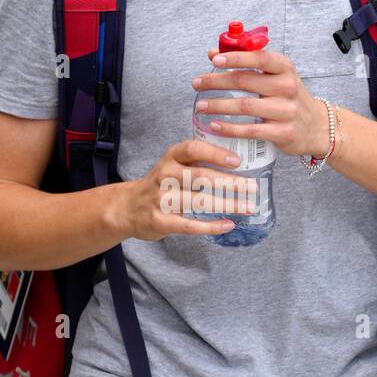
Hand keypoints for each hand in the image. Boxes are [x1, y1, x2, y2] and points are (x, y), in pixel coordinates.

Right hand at [119, 138, 259, 240]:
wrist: (126, 208)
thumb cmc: (158, 185)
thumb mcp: (172, 165)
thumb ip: (196, 162)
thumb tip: (237, 162)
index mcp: (170, 158)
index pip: (192, 150)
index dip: (215, 154)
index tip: (236, 161)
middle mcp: (164, 176)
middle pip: (199, 177)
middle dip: (228, 182)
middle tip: (251, 186)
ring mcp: (161, 199)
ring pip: (198, 202)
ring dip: (226, 205)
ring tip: (247, 207)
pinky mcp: (161, 221)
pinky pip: (190, 225)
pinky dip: (211, 226)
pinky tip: (228, 224)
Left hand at [191, 47, 329, 158]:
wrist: (317, 126)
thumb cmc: (289, 97)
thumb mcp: (275, 75)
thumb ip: (246, 63)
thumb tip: (212, 53)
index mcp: (284, 68)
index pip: (259, 58)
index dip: (235, 57)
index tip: (214, 60)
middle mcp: (287, 87)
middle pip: (245, 81)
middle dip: (216, 82)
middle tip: (196, 83)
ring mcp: (286, 111)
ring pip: (244, 106)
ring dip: (218, 106)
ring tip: (200, 106)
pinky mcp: (282, 133)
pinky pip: (250, 130)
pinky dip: (229, 128)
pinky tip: (214, 125)